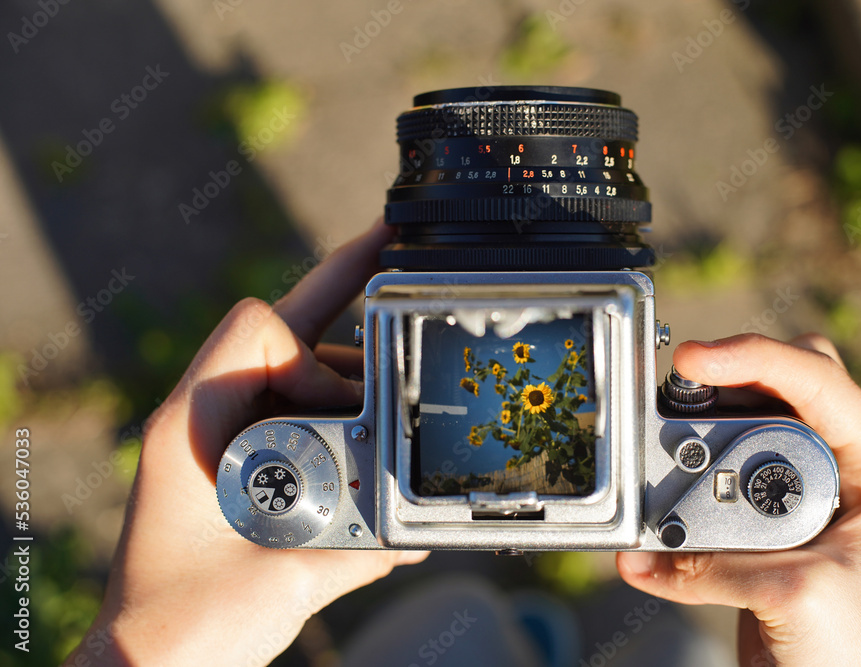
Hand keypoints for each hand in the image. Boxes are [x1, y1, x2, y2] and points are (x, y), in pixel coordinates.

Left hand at [67, 219, 425, 666]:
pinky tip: (385, 440)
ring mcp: (226, 440)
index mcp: (192, 428)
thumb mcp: (280, 584)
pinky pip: (298, 416)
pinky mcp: (244, 466)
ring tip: (403, 414)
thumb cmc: (183, 630)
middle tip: (403, 292)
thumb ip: (355, 553)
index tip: (349, 408)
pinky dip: (343, 419)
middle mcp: (208, 421)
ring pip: (296, 375)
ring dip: (351, 384)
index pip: (252, 331)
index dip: (311, 353)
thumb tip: (418, 533)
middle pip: (283, 336)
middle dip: (347, 318)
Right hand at [618, 333, 860, 665]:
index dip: (755, 358)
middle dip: (726, 382)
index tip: (694, 360)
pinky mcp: (760, 521)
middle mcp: (842, 468)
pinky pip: (713, 480)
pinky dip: (679, 488)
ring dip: (696, 432)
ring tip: (659, 448)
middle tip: (677, 391)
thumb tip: (639, 549)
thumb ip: (711, 562)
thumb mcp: (793, 594)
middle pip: (779, 386)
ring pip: (739, 426)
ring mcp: (798, 491)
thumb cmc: (858, 656)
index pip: (820, 382)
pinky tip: (652, 516)